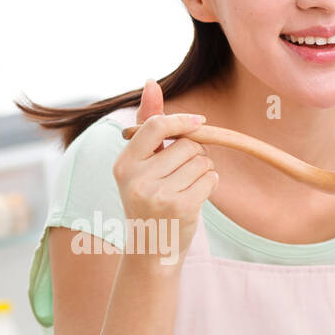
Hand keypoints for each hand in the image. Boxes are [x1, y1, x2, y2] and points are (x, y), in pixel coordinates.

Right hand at [112, 79, 216, 264]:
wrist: (151, 251)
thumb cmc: (149, 202)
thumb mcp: (141, 165)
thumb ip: (148, 126)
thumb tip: (151, 82)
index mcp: (123, 164)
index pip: (157, 125)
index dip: (182, 121)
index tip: (198, 123)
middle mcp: (136, 179)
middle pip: (187, 145)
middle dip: (196, 154)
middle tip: (183, 174)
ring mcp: (158, 195)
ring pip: (201, 161)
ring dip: (204, 171)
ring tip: (187, 188)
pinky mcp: (180, 208)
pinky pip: (210, 179)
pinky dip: (210, 185)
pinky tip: (196, 198)